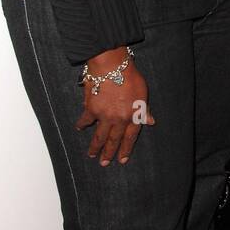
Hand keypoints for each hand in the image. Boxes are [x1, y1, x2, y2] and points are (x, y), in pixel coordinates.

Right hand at [75, 49, 152, 165]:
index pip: (130, 137)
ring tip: (92, 154)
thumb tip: (150, 121)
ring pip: (99, 135)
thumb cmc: (130, 76)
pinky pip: (86, 120)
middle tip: (104, 163)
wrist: (112, 66)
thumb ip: (144, 109)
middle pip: (114, 140)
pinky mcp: (91, 108)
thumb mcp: (143, 93)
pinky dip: (81, 125)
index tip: (122, 160)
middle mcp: (119, 119)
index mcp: (133, 116)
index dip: (126, 149)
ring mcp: (104, 115)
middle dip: (109, 153)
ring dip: (95, 147)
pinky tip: (79, 128)